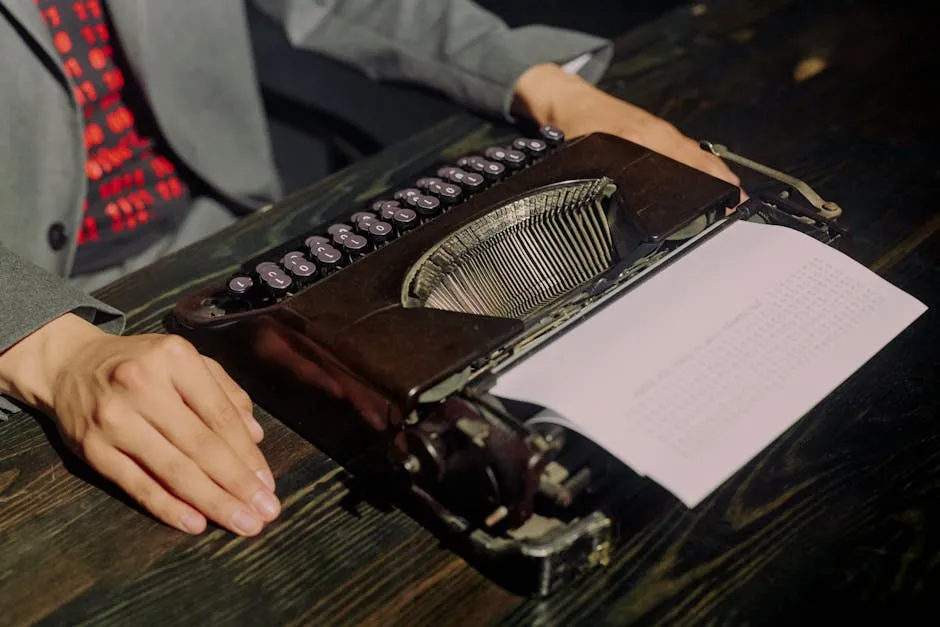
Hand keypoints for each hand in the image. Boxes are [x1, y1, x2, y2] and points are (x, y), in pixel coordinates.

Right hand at [0, 313, 279, 535]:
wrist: (68, 365)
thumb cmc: (141, 364)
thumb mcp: (186, 361)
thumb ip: (224, 393)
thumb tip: (255, 436)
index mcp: (174, 358)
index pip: (219, 414)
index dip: (246, 453)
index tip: (267, 483)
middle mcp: (143, 385)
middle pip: (200, 446)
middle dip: (237, 484)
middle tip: (266, 512)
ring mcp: (114, 419)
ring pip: (173, 469)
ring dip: (212, 501)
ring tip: (243, 523)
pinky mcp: (91, 449)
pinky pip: (137, 484)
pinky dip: (168, 507)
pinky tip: (196, 523)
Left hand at [512, 64, 741, 191]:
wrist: (566, 101)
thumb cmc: (576, 125)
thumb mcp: (590, 155)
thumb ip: (607, 178)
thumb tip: (621, 202)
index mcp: (647, 139)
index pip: (691, 163)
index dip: (712, 184)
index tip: (729, 201)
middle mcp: (659, 136)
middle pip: (702, 161)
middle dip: (723, 183)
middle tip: (737, 207)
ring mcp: (658, 134)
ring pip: (696, 156)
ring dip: (714, 175)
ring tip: (730, 199)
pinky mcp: (654, 134)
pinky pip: (684, 151)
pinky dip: (700, 165)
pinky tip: (705, 178)